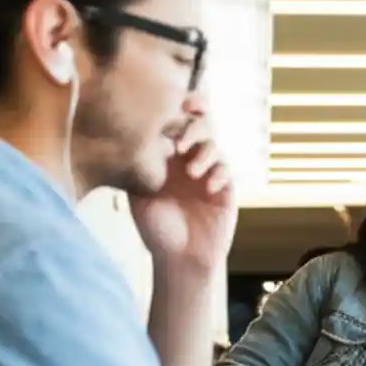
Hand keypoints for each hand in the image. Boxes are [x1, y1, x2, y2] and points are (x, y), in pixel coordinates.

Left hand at [130, 118, 235, 273]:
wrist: (179, 259)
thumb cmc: (156, 229)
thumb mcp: (139, 196)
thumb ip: (141, 167)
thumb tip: (146, 137)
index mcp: (168, 156)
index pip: (177, 122)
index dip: (179, 108)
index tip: (173, 106)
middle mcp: (189, 159)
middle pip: (201, 125)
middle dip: (193, 127)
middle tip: (181, 144)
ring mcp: (209, 172)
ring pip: (214, 145)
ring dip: (204, 154)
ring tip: (191, 173)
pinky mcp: (225, 189)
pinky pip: (226, 170)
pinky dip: (218, 174)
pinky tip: (208, 187)